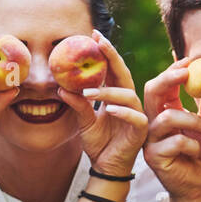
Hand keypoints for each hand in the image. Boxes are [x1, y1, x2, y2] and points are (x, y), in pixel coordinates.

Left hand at [59, 30, 147, 177]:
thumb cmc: (98, 143)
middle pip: (124, 73)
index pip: (112, 69)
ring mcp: (136, 115)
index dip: (105, 51)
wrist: (106, 167)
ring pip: (128, 95)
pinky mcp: (140, 131)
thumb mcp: (84, 121)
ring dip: (108, 90)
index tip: (93, 34)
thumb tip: (60, 88)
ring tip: (88, 92)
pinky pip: (135, 117)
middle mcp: (128, 101)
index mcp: (116, 95)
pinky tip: (109, 108)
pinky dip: (122, 111)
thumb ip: (77, 104)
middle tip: (98, 41)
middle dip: (112, 56)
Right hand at [143, 57, 200, 201]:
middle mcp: (154, 122)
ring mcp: (151, 139)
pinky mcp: (153, 156)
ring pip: (166, 118)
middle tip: (187, 73)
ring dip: (193, 121)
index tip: (190, 59)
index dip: (174, 70)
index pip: (163, 84)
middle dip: (168, 79)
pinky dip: (192, 144)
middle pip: (151, 92)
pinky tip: (196, 152)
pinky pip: (174, 141)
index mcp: (165, 110)